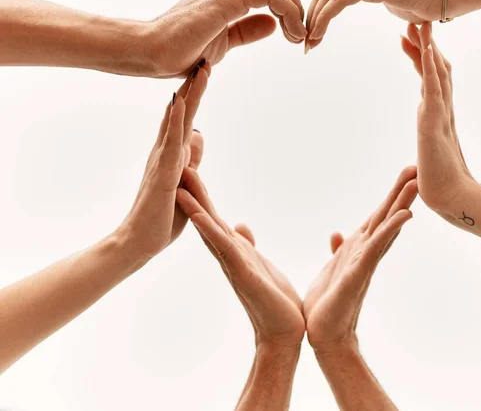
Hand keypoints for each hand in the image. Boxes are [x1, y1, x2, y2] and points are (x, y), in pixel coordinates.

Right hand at [118, 61, 210, 261]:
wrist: (140, 242)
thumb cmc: (162, 215)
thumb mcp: (185, 181)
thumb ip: (190, 159)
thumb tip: (199, 136)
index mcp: (171, 154)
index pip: (185, 119)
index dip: (195, 96)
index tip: (206, 72)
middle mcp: (164, 152)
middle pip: (181, 113)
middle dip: (193, 86)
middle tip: (205, 58)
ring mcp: (162, 161)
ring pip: (178, 121)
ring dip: (189, 94)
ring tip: (200, 69)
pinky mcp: (163, 175)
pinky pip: (171, 143)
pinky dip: (176, 121)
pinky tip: (180, 102)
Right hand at [146, 0, 306, 76]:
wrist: (151, 52)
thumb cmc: (179, 49)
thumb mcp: (223, 41)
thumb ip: (246, 30)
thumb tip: (272, 24)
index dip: (290, 7)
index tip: (296, 34)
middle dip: (298, 5)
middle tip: (301, 34)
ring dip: (296, 9)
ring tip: (298, 36)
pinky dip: (288, 12)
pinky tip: (290, 33)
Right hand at [176, 170, 304, 347]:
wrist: (284, 331)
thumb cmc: (273, 298)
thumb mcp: (258, 263)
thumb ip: (246, 245)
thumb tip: (240, 227)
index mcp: (233, 251)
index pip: (213, 218)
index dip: (201, 195)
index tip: (189, 171)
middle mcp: (228, 255)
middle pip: (206, 219)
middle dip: (193, 194)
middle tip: (178, 167)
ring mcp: (232, 264)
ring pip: (209, 231)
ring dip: (195, 208)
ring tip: (180, 187)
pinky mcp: (242, 274)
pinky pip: (224, 248)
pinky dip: (211, 230)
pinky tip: (200, 215)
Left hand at [303, 167, 417, 351]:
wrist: (323, 335)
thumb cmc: (328, 303)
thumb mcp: (332, 269)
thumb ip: (339, 250)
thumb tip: (337, 234)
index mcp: (359, 248)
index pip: (379, 216)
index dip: (392, 195)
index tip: (407, 175)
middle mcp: (367, 252)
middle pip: (387, 216)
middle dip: (401, 191)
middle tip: (418, 167)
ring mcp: (365, 262)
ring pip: (386, 227)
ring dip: (400, 204)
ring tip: (415, 183)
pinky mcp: (358, 274)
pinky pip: (376, 248)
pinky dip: (389, 230)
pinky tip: (404, 216)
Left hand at [400, 23, 474, 216]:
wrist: (450, 196)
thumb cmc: (439, 179)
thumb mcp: (429, 152)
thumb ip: (428, 141)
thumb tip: (421, 143)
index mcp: (439, 114)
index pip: (431, 78)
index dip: (422, 57)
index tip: (410, 38)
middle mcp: (443, 108)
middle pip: (435, 68)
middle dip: (425, 43)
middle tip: (414, 18)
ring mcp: (441, 113)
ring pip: (436, 72)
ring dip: (427, 46)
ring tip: (418, 23)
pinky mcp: (436, 120)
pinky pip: (433, 87)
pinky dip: (429, 66)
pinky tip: (425, 48)